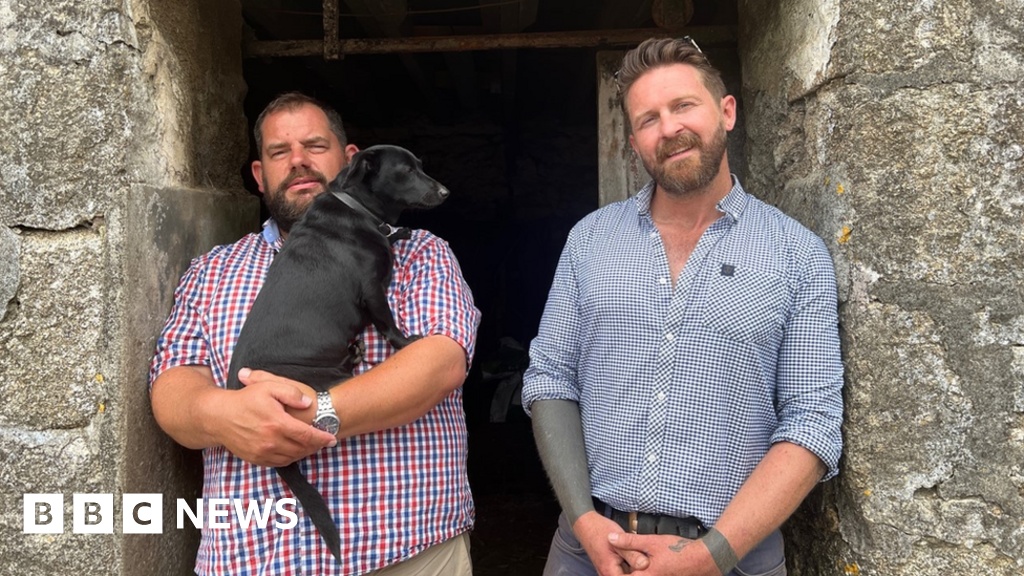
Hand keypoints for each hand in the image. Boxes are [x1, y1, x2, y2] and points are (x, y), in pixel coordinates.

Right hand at [215, 368, 335, 466]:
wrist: (219, 416)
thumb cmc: (245, 399)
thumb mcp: (269, 387)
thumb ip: (291, 393)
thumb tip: (308, 403)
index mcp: (277, 423)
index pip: (307, 435)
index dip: (322, 438)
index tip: (332, 438)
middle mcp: (271, 441)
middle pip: (302, 448)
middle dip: (315, 446)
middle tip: (323, 441)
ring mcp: (262, 452)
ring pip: (292, 457)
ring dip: (304, 452)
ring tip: (311, 445)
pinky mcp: (256, 459)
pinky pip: (279, 463)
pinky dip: (290, 458)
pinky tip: (294, 450)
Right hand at [573, 512, 650, 574]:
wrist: (587, 524)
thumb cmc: (600, 531)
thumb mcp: (619, 542)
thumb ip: (633, 555)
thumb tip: (646, 565)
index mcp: (610, 571)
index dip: (640, 574)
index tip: (648, 568)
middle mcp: (607, 575)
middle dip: (637, 571)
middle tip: (641, 558)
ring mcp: (607, 572)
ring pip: (626, 574)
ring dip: (633, 568)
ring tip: (636, 556)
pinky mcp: (608, 567)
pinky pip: (622, 571)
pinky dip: (628, 565)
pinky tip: (631, 556)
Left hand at [607, 532, 718, 575]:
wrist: (704, 559)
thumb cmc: (679, 550)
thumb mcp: (651, 542)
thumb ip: (629, 541)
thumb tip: (610, 539)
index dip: (615, 573)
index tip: (611, 566)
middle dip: (625, 571)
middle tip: (620, 565)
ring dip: (636, 571)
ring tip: (632, 566)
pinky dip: (646, 573)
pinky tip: (647, 566)